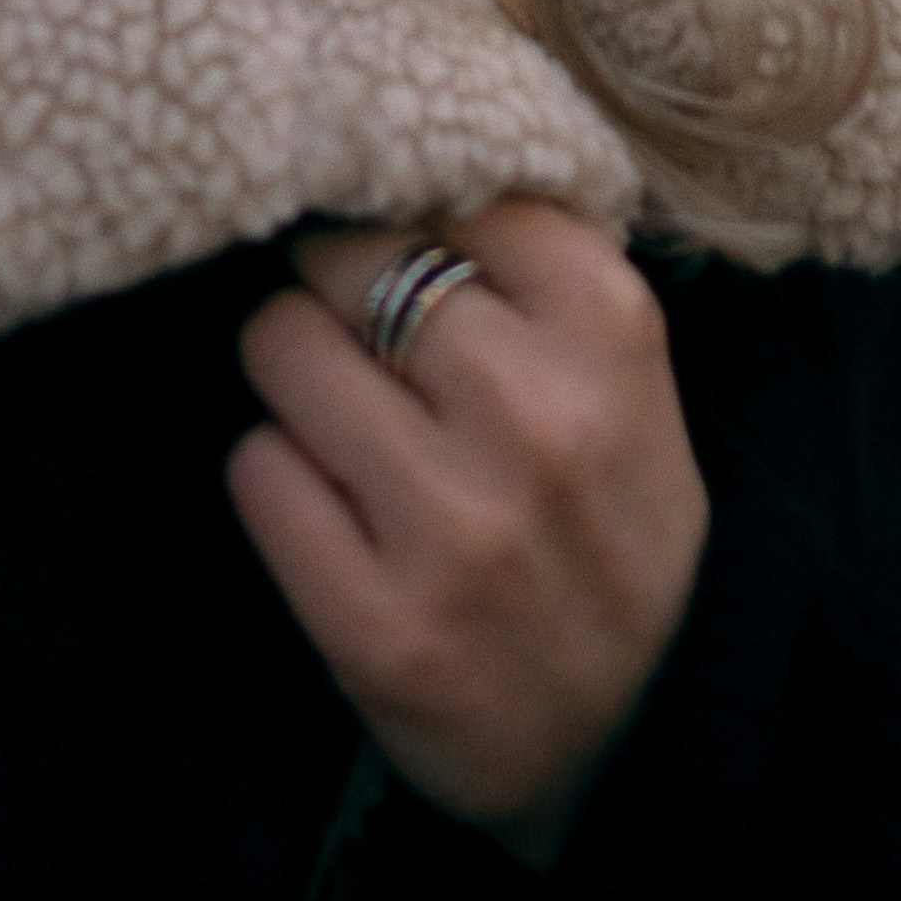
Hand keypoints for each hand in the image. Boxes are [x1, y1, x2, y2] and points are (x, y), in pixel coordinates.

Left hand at [228, 198, 708, 863]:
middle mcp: (533, 415)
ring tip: (350, 428)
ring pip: (280, 347)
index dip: (410, 218)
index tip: (413, 256)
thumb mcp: (626, 377)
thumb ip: (530, 268)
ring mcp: (452, 526)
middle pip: (342, 256)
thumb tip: (386, 156)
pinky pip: (255, 470)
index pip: (442, 186)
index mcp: (609, 328)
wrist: (645, 744)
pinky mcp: (374, 625)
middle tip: (363, 341)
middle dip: (336, 289)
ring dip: (297, 381)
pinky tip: (335, 514)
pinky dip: (280, 481)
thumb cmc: (613, 527)